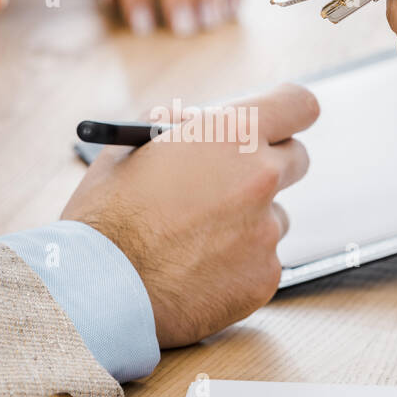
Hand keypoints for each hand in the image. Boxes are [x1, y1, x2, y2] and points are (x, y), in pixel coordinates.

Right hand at [61, 83, 317, 348]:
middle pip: (297, 159)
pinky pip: (263, 261)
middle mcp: (260, 178)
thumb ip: (179, 126)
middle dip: (267, 166)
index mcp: (231, 135)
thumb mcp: (131, 147)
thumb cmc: (105, 217)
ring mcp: (266, 231)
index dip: (289, 112)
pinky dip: (238, 265)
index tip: (281, 121)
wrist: (98, 291)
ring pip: (276, 216)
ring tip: (194, 239)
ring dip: (249, 221)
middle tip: (234, 181)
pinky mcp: (265, 277)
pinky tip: (195, 271)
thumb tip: (200, 122)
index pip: (298, 105)